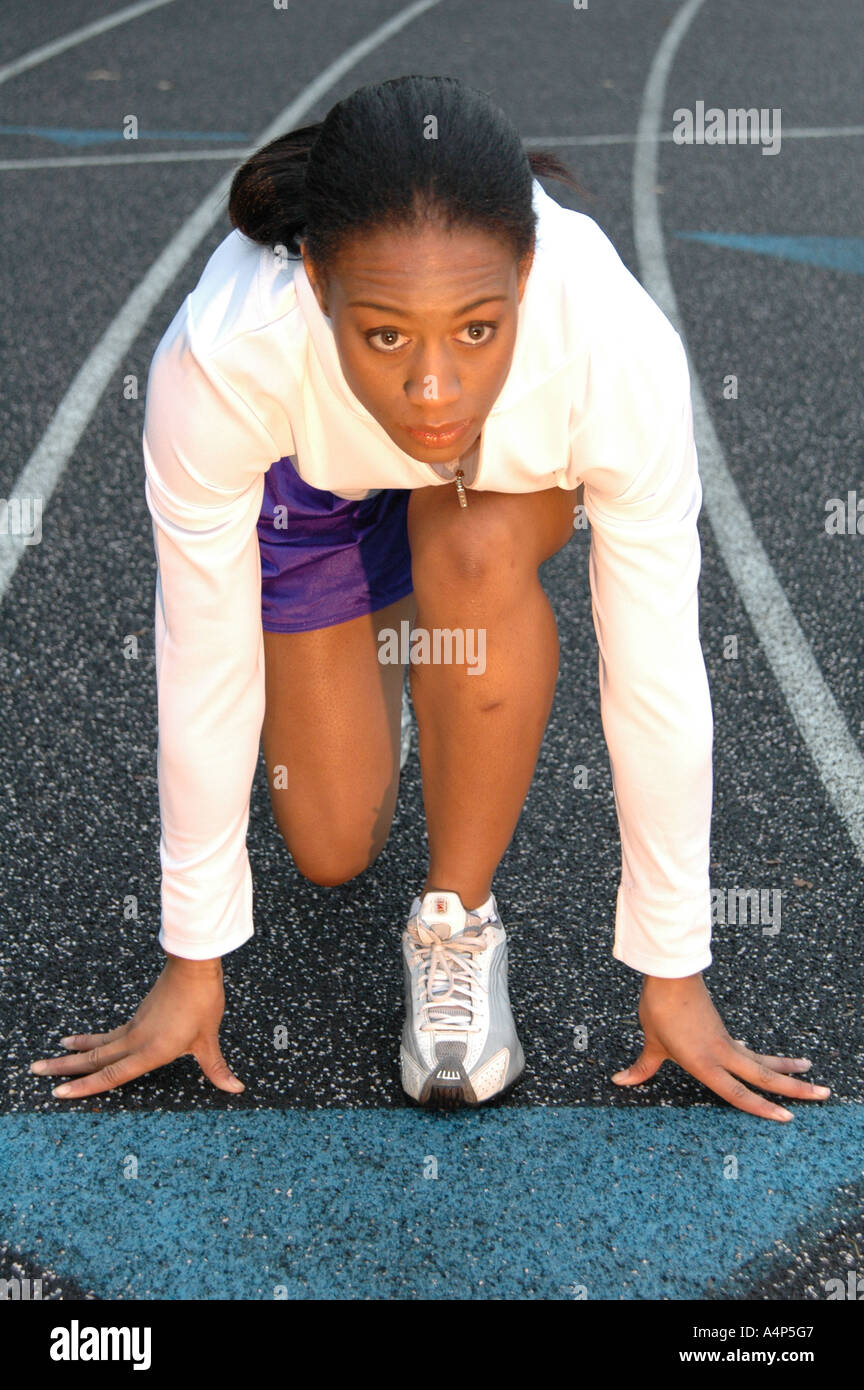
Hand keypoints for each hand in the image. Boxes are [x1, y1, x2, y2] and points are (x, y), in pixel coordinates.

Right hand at [29, 953, 244, 1098]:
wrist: (194, 966)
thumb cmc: (201, 1002)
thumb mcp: (209, 1039)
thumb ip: (216, 1068)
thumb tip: (235, 1089)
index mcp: (150, 1051)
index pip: (111, 1075)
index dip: (84, 1087)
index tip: (59, 1093)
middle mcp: (136, 1039)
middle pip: (94, 1058)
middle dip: (64, 1067)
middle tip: (36, 1070)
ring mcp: (135, 1025)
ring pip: (99, 1045)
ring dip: (76, 1052)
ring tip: (54, 1054)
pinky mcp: (139, 1015)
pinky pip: (111, 1034)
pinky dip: (95, 1041)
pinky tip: (90, 1043)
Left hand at [612, 971, 830, 1121]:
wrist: (670, 975)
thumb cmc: (660, 1010)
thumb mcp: (651, 1042)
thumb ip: (642, 1067)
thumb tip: (619, 1081)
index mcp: (705, 1063)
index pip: (738, 1093)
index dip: (762, 1108)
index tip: (787, 1117)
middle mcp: (722, 1054)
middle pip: (765, 1076)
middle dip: (796, 1088)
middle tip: (824, 1094)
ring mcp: (725, 1041)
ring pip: (762, 1060)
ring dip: (786, 1068)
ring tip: (810, 1072)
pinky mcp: (722, 1030)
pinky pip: (746, 1051)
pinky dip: (760, 1057)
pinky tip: (766, 1060)